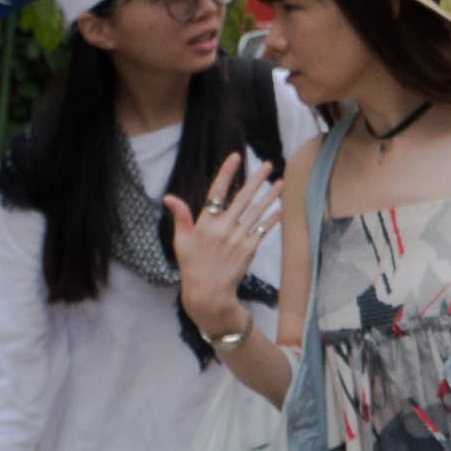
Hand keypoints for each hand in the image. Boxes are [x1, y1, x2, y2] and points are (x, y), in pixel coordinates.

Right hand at [161, 154, 273, 339]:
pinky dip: (272, 217)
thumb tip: (169, 197)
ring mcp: (238, 238)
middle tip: (268, 164)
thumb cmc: (192, 266)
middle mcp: (223, 228)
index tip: (235, 157)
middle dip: (257, 179)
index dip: (226, 173)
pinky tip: (280, 207)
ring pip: (257, 211)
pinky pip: (263, 228)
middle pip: (243, 197)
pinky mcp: (250, 249)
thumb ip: (181, 217)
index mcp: (204, 224)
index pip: (216, 192)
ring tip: (281, 181)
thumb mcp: (181, 242)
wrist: (208, 293)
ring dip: (271, 195)